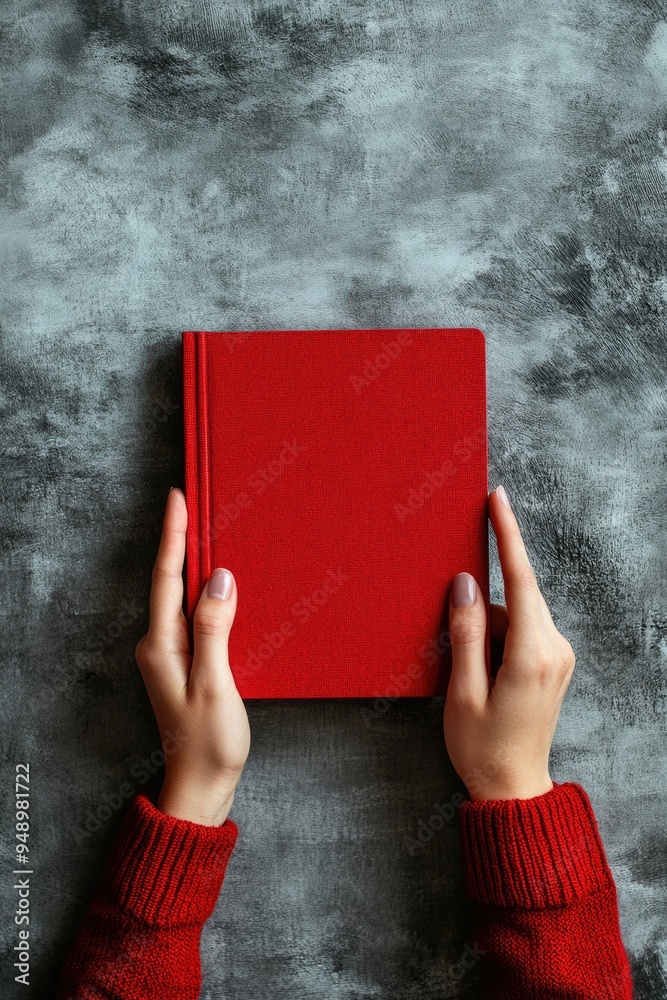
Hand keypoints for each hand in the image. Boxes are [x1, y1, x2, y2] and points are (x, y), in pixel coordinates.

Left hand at [135, 488, 249, 824]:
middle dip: (181, 539)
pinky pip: (195, 615)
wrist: (202, 784)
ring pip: (183, 596)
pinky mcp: (188, 661)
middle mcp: (160, 644)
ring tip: (207, 529)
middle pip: (170, 580)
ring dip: (194, 563)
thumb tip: (220, 578)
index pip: (165, 578)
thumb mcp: (215, 683)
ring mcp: (172, 653)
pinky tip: (219, 582)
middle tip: (193, 501)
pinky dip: (206, 591)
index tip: (177, 499)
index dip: (173, 536)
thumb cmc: (208, 741)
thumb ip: (214, 629)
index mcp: (162, 645)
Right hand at [443, 486, 575, 800]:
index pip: (520, 580)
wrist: (514, 788)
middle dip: (482, 606)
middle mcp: (555, 649)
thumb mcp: (462, 692)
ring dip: (488, 629)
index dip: (508, 536)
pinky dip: (497, 637)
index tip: (497, 500)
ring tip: (470, 676)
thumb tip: (464, 584)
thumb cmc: (483, 747)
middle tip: (462, 643)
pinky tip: (482, 670)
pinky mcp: (554, 663)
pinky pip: (522, 629)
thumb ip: (465, 633)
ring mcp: (559, 656)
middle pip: (516, 596)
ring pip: (517, 613)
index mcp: (533, 655)